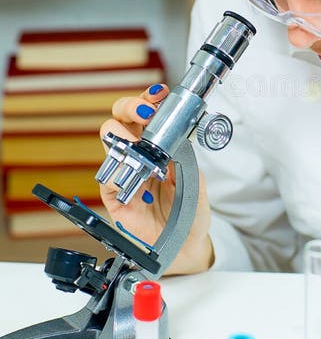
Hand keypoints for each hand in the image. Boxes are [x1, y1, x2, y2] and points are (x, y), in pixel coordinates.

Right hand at [99, 84, 213, 273]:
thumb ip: (182, 157)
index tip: (158, 95)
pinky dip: (119, 171)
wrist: (186, 243)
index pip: (144, 115)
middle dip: (129, 108)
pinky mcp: (114, 197)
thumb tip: (173, 138)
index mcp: (156, 146)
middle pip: (119, 120)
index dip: (147, 100)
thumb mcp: (193, 178)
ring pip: (109, 143)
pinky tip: (132, 171)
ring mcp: (123, 174)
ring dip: (122, 135)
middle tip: (145, 113)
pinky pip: (108, 178)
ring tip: (139, 142)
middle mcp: (136, 155)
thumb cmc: (189, 210)